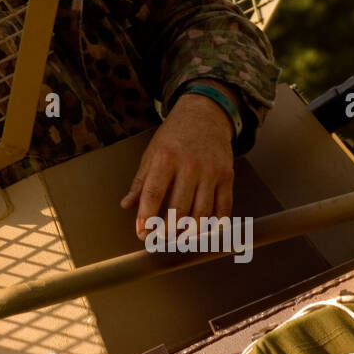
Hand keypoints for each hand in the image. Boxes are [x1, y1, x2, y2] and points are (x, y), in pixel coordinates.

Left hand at [120, 91, 235, 238]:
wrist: (205, 114)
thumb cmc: (175, 135)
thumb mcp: (152, 152)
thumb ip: (140, 182)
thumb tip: (126, 205)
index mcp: (166, 158)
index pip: (153, 193)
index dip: (146, 216)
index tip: (142, 232)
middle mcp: (190, 165)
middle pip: (179, 209)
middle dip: (167, 230)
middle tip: (159, 240)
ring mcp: (211, 172)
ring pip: (202, 213)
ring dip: (189, 233)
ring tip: (178, 239)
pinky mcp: (227, 177)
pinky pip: (224, 208)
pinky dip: (215, 226)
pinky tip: (204, 232)